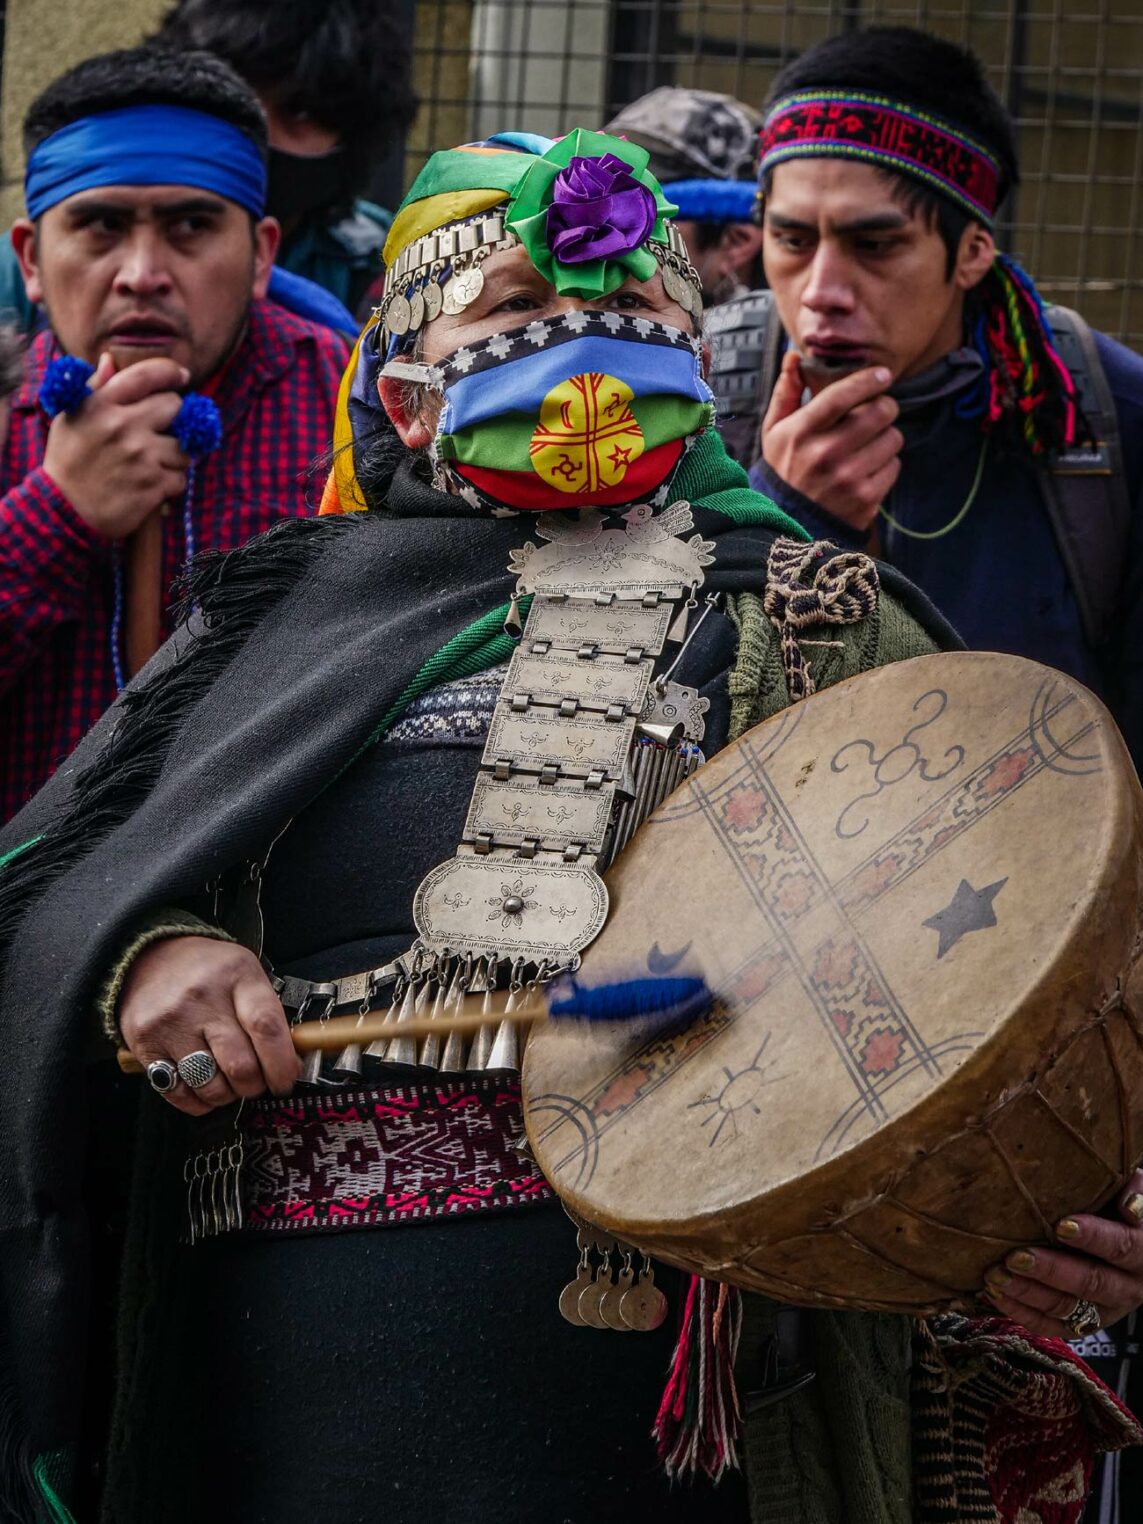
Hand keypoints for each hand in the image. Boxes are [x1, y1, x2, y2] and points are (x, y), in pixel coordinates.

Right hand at [42, 353, 190, 537]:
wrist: (64, 509)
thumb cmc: (68, 460)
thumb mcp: (71, 417)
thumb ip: (94, 388)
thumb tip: (109, 359)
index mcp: (102, 404)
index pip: (148, 374)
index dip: (171, 372)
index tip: (182, 377)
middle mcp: (123, 426)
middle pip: (176, 406)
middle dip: (174, 417)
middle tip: (161, 430)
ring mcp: (141, 456)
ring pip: (184, 447)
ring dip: (175, 456)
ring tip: (154, 463)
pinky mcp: (153, 485)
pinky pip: (181, 478)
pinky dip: (171, 484)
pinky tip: (152, 485)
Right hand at [119, 936, 300, 1115]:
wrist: (150, 958)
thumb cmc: (208, 972)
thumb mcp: (246, 974)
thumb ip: (269, 1014)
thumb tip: (293, 1063)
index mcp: (237, 975)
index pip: (267, 1028)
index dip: (282, 1064)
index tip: (286, 1079)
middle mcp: (202, 998)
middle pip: (240, 1065)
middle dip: (256, 1085)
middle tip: (258, 1082)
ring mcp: (171, 1022)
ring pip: (211, 1085)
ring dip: (228, 1095)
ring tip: (229, 1082)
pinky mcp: (145, 1044)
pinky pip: (178, 1093)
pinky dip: (199, 1101)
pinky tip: (204, 1087)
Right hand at [761, 351, 903, 531]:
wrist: (788, 524)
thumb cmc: (785, 470)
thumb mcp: (775, 432)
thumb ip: (786, 393)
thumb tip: (793, 356)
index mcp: (800, 432)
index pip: (843, 394)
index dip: (869, 380)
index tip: (882, 376)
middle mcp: (824, 454)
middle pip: (880, 412)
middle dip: (884, 407)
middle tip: (877, 413)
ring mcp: (847, 478)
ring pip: (892, 438)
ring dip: (886, 438)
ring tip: (868, 446)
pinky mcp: (865, 498)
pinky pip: (894, 466)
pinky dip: (886, 465)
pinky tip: (867, 470)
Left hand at [982, 1170, 1142, 1336]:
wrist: (1130, 1244)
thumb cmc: (1119, 1208)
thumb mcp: (1133, 1193)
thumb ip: (1134, 1190)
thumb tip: (1129, 1202)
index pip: (1122, 1247)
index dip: (1093, 1238)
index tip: (1061, 1226)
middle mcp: (1129, 1287)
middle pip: (1091, 1283)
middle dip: (1050, 1271)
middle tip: (1015, 1257)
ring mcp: (1105, 1310)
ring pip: (1067, 1308)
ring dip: (1028, 1293)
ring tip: (995, 1276)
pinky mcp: (1082, 1323)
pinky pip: (1051, 1326)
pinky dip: (1020, 1312)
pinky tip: (993, 1294)